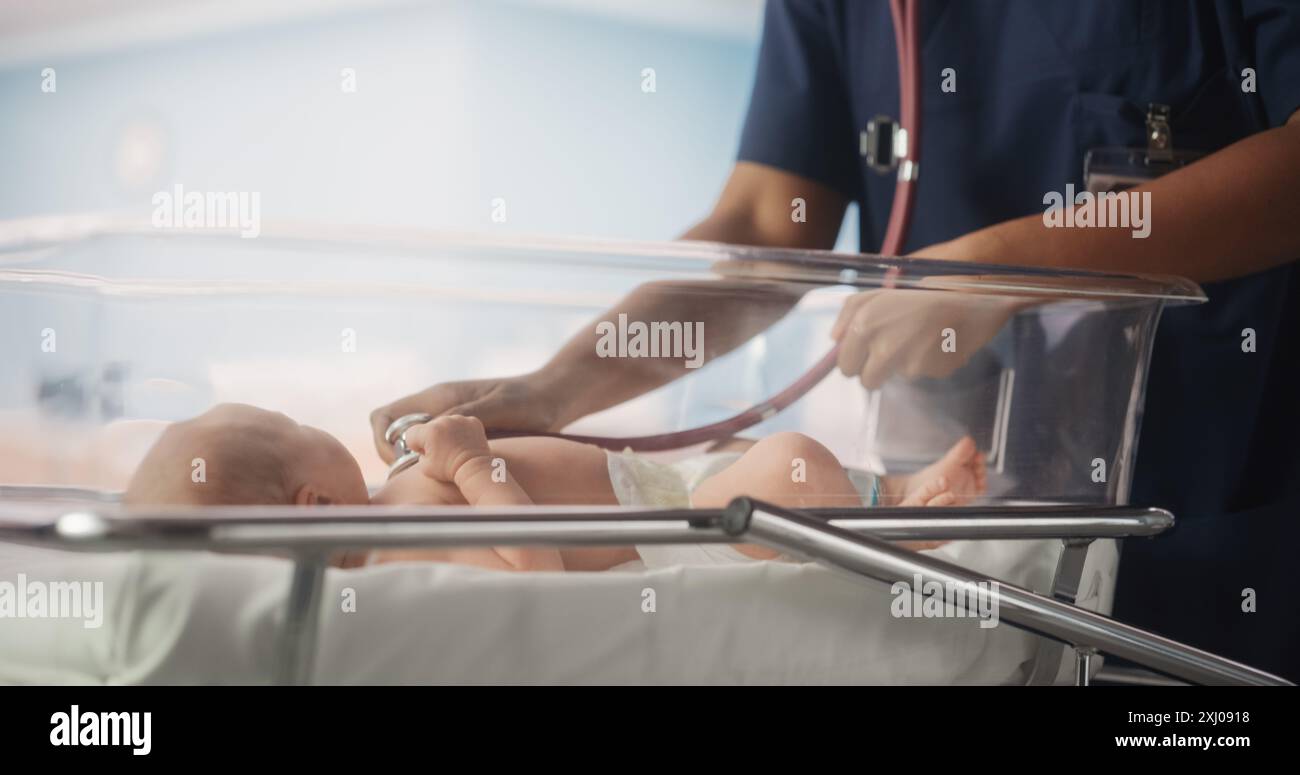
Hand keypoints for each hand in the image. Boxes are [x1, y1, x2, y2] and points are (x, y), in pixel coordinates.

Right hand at [370, 375, 559, 462]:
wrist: (555, 396)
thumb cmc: (532, 400)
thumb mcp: (501, 407)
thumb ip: (467, 414)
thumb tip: (431, 429)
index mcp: (439, 396)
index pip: (385, 417)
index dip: (384, 441)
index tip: (405, 461)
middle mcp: (437, 407)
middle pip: (391, 432)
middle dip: (396, 457)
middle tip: (423, 474)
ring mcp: (446, 421)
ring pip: (411, 444)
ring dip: (416, 463)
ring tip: (439, 477)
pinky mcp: (459, 434)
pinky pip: (433, 451)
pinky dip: (435, 466)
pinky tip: (455, 477)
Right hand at [404, 415, 492, 482]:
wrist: (474, 469)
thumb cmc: (448, 470)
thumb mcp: (425, 467)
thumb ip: (419, 454)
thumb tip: (424, 447)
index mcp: (430, 431)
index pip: (411, 434)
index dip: (416, 446)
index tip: (425, 454)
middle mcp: (444, 420)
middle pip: (429, 427)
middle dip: (431, 438)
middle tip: (441, 452)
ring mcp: (460, 419)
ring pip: (445, 424)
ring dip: (446, 433)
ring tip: (453, 448)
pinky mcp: (473, 421)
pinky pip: (461, 424)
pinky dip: (461, 432)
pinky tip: (463, 443)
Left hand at [830, 288, 1021, 388]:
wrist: (982, 282)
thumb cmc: (930, 279)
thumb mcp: (885, 286)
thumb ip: (854, 310)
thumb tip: (835, 338)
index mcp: (867, 323)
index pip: (844, 364)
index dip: (853, 362)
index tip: (862, 356)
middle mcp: (886, 346)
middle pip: (868, 381)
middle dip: (875, 371)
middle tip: (892, 350)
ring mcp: (913, 362)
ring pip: (899, 376)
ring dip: (908, 361)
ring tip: (926, 334)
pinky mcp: (938, 370)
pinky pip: (927, 372)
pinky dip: (932, 360)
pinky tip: (944, 338)